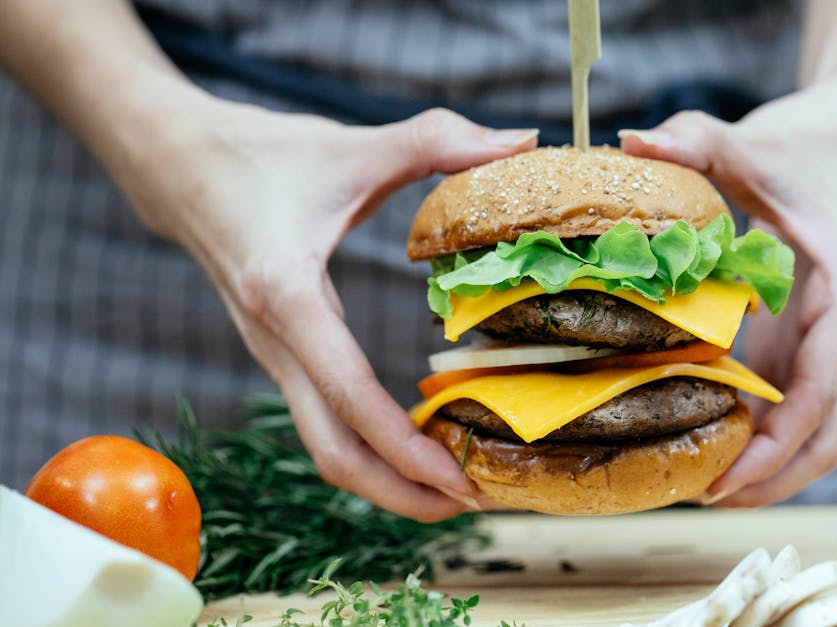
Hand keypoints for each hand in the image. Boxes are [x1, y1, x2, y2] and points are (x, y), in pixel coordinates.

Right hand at [125, 102, 536, 520]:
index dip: (405, 447)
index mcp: (287, 296)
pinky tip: (419, 442)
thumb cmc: (259, 154)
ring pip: (325, 447)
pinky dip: (371, 447)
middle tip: (473, 503)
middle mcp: (274, 341)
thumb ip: (438, 139)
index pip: (349, 395)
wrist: (174, 162)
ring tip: (456, 488)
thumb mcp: (352, 145)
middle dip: (401, 493)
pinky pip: (325, 421)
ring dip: (387, 479)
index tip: (460, 478)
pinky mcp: (281, 355)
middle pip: (331, 453)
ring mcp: (273, 355)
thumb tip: (523, 139)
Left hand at [621, 80, 836, 506]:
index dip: (778, 444)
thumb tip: (632, 142)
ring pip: (816, 431)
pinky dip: (758, 432)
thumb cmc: (809, 143)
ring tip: (699, 484)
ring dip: (768, 466)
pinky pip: (793, 406)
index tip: (728, 480)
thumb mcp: (752, 140)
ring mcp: (834, 340)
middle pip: (827, 433)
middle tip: (702, 495)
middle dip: (773, 477)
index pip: (823, 388)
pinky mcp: (813, 340)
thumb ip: (697, 138)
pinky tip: (705, 434)